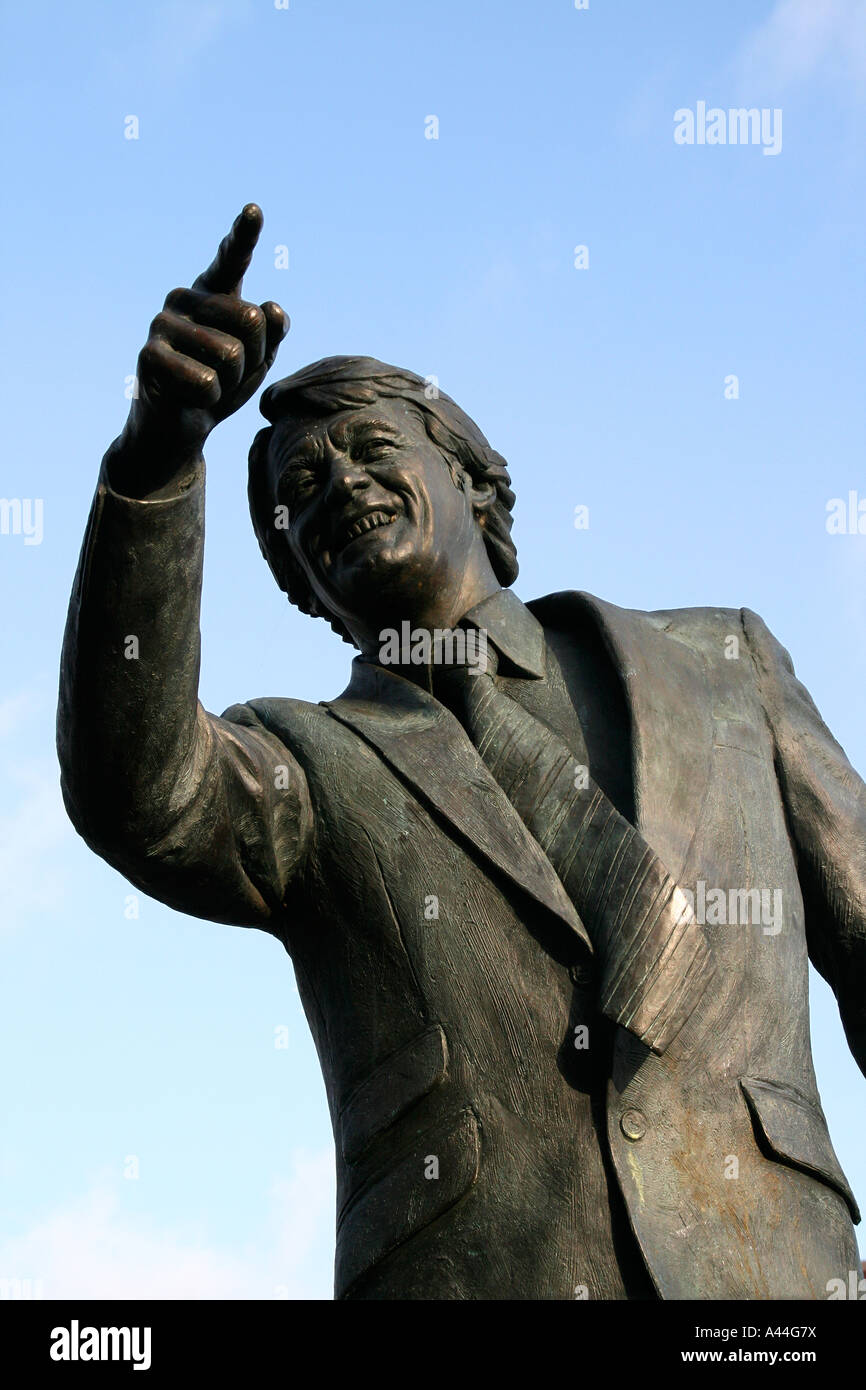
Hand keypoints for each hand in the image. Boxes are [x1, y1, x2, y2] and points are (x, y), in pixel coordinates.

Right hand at [117, 204, 288, 484]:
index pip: (231, 260)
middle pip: (250, 319)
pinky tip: (190, 398)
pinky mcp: (149, 355)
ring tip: (209, 386)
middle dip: (254, 359)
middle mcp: (184, 299)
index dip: (243, 235)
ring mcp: (162, 323)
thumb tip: (270, 308)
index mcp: (212, 294)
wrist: (180, 427)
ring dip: (230, 383)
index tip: (255, 210)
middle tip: (229, 375)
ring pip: (231, 354)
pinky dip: (208, 400)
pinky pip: (205, 381)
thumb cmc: (221, 387)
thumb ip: (272, 334)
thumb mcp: (257, 361)